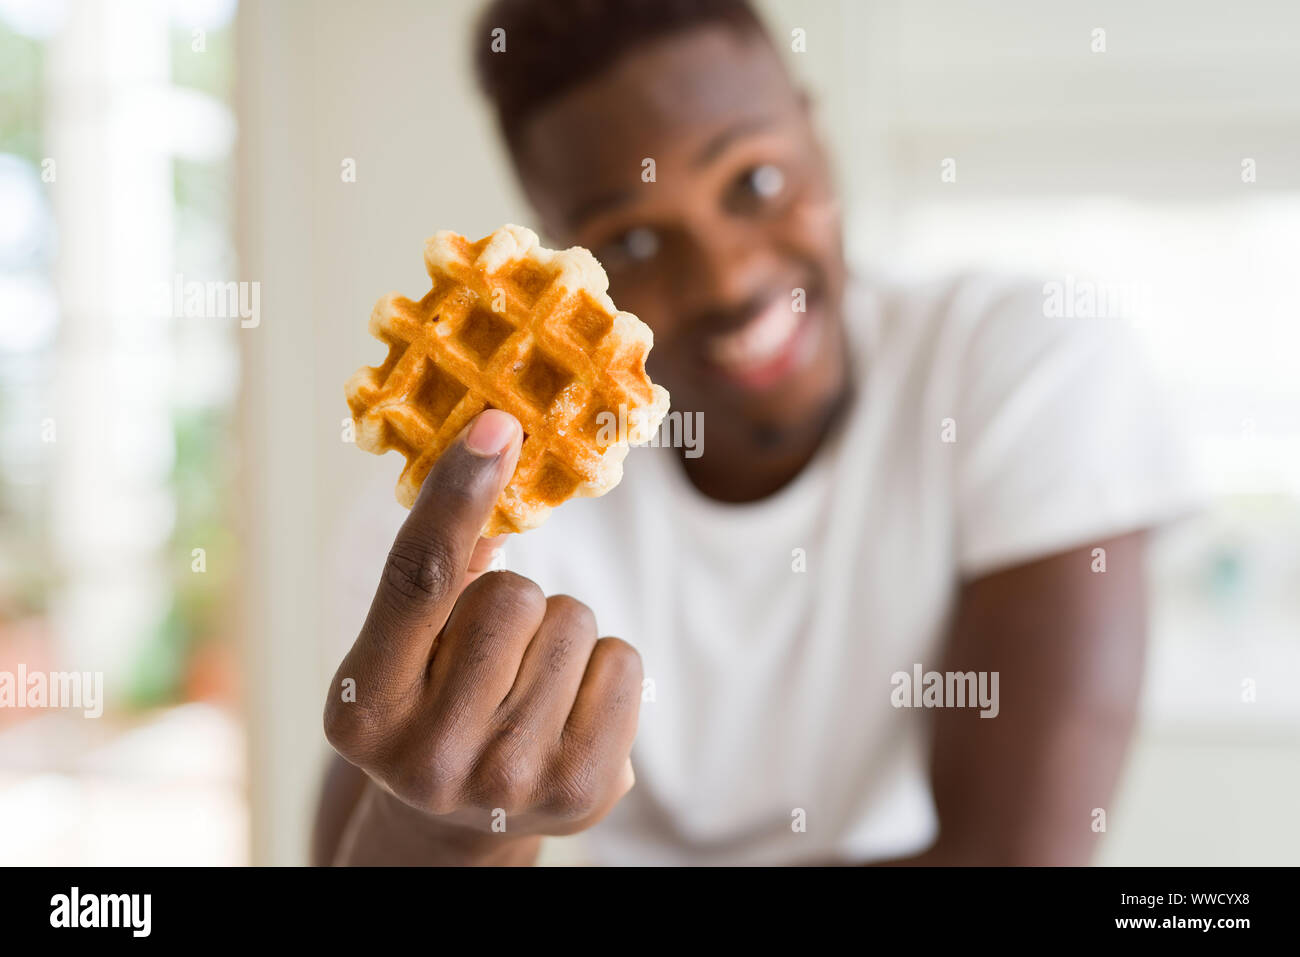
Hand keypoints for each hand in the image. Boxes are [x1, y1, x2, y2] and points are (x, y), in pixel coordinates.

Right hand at [324, 410, 640, 862]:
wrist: (459, 823)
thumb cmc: (431, 706)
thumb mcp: (403, 652)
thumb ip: (438, 571)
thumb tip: (495, 451)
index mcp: (363, 708)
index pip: (417, 580)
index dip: (458, 496)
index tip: (496, 426)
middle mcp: (428, 757)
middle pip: (512, 594)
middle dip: (513, 599)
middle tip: (492, 651)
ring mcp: (508, 782)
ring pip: (574, 620)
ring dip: (558, 634)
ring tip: (526, 686)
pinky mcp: (583, 791)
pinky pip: (623, 661)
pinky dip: (603, 668)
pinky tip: (567, 710)